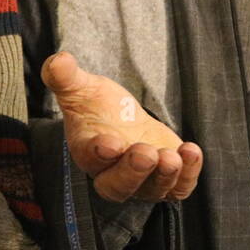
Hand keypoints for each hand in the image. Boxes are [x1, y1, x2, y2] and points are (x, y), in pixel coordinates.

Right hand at [43, 52, 202, 202]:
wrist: (122, 122)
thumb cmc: (97, 107)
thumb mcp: (81, 87)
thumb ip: (65, 77)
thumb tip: (57, 60)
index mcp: (88, 151)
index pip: (91, 157)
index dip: (99, 152)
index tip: (110, 143)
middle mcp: (113, 173)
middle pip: (119, 185)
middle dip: (133, 171)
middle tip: (146, 153)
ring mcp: (142, 181)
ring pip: (152, 189)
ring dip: (164, 175)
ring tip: (173, 156)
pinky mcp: (168, 179)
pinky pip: (179, 187)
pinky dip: (188, 174)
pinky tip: (191, 151)